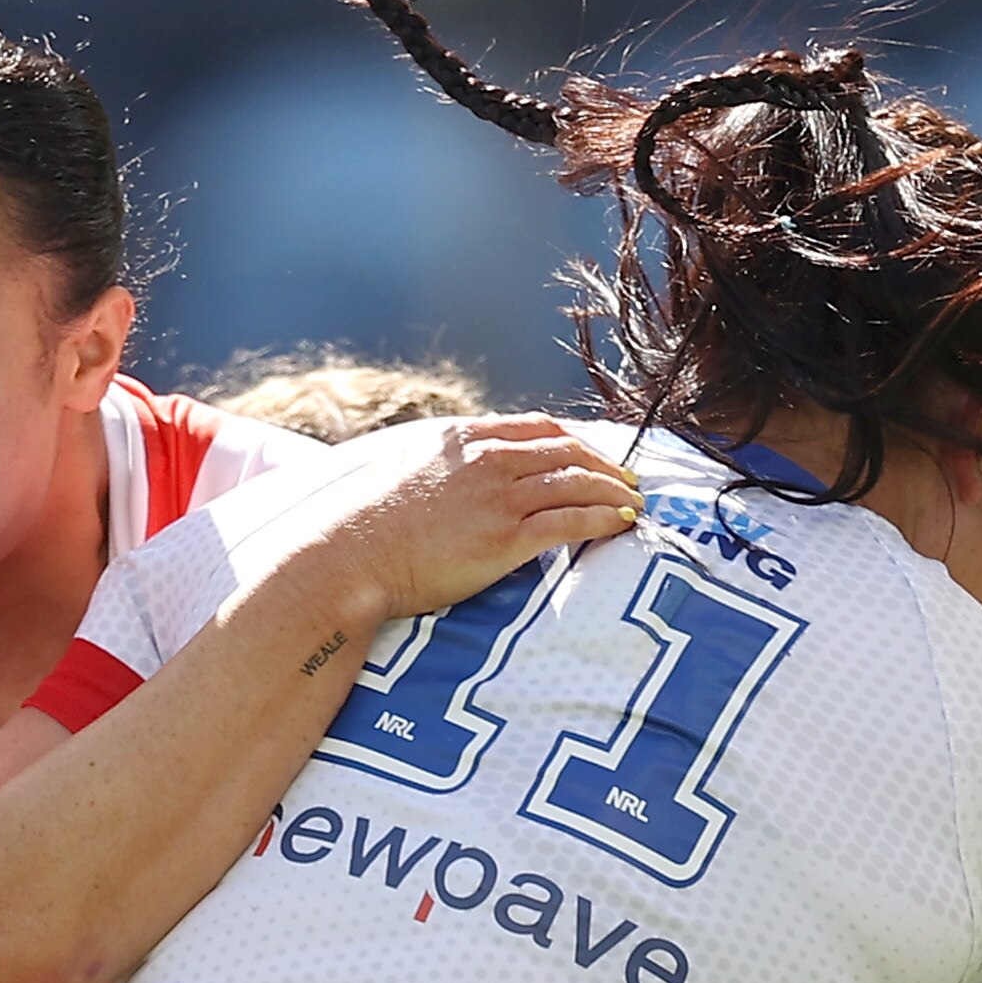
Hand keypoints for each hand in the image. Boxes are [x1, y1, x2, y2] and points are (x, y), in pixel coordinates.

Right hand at [303, 414, 643, 622]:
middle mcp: (487, 458)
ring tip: (634, 503)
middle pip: (567, 449)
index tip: (593, 455)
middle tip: (628, 481)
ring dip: (614, 490)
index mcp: (464, 438)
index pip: (537, 427)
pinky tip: (619, 523)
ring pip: (577, 480)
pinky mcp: (505, 538)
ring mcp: (498, 497)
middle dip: (606, 464)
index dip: (575, 441)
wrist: (347, 555)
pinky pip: (571, 520)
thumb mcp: (403, 471)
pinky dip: (602, 518)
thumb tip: (450, 477)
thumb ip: (439, 466)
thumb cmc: (365, 524)